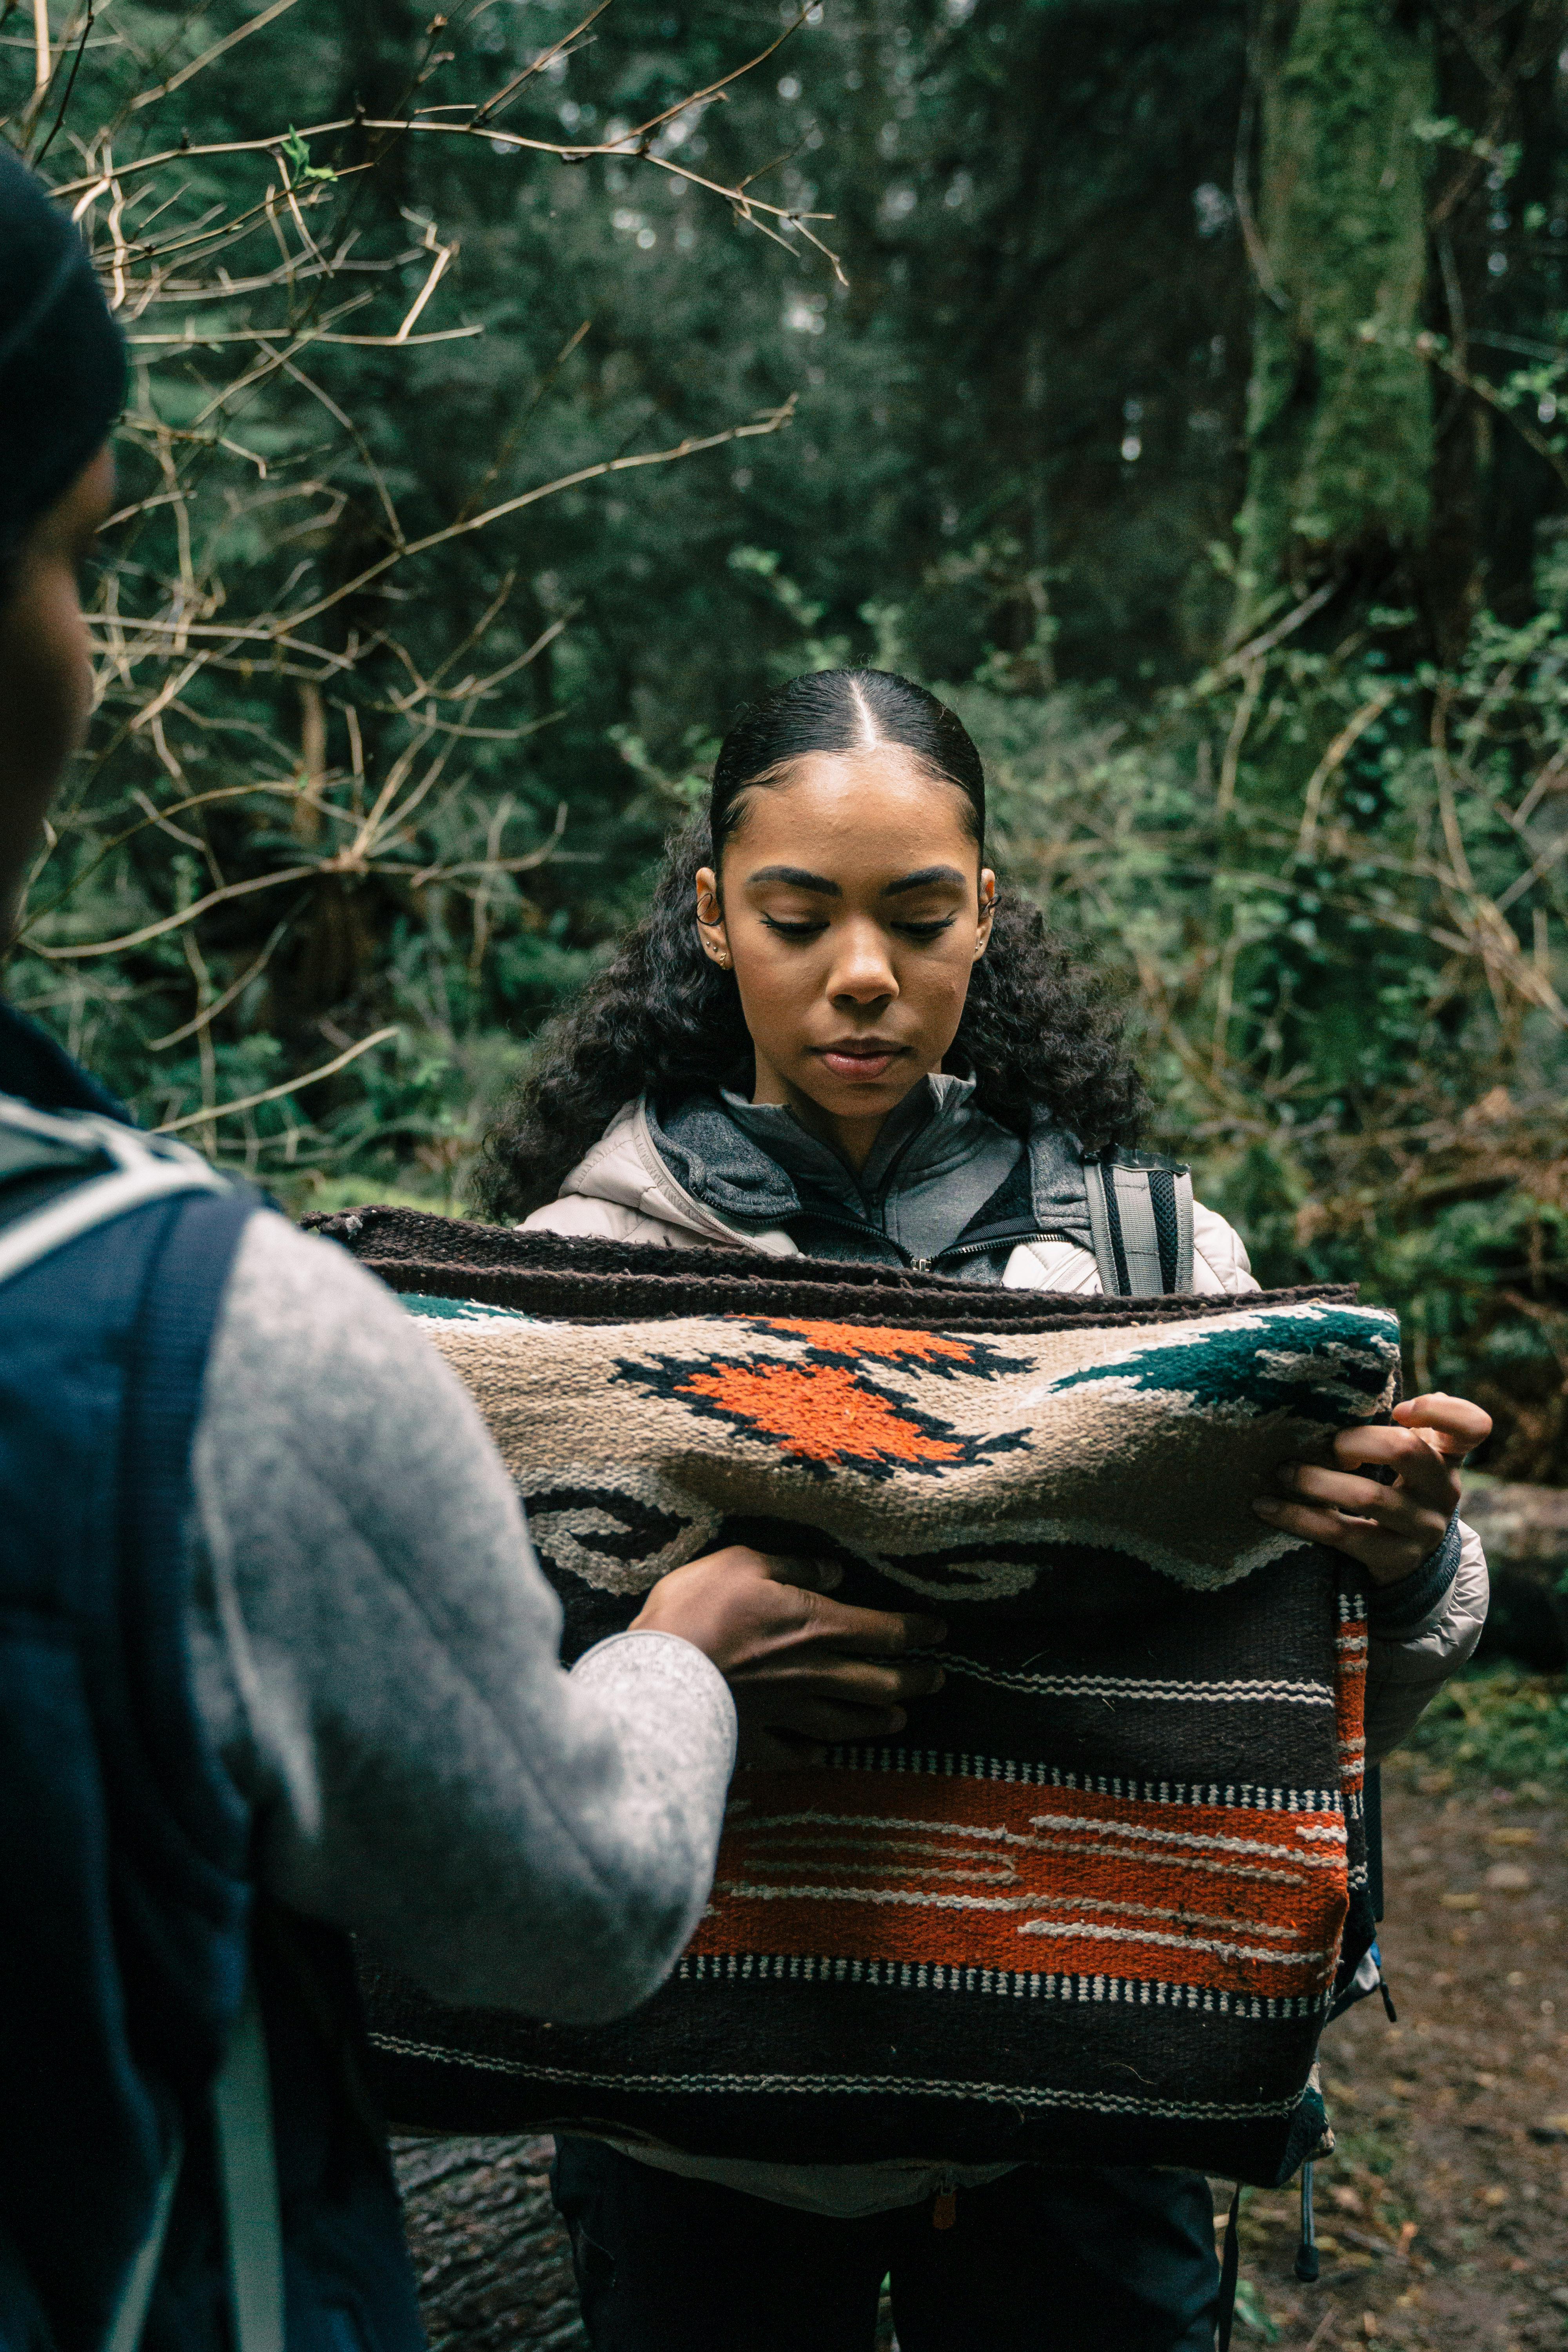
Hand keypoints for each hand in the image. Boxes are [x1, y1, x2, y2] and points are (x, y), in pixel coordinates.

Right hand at [631, 1545, 946, 1767]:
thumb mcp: (743, 1563)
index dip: (916, 1631)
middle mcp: (813, 1675)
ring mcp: (785, 1713)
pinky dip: (813, 1754)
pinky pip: (794, 1753)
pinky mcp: (755, 1741)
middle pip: (878, 1683)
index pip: (883, 1632)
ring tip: (899, 1720)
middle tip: (937, 1681)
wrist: (658, 1678)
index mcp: (816, 1627)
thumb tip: (834, 1573)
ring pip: (846, 1723)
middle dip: (913, 1681)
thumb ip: (793, 1568)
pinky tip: (821, 1755)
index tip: (940, 1632)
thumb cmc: (697, 1610)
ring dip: (877, 1720)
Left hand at [1251, 1392, 1491, 1586]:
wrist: (1406, 1557)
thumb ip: (1393, 1424)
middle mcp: (1444, 1490)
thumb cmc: (1397, 1485)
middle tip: (1327, 1445)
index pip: (1472, 1426)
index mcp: (1448, 1455)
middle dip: (1356, 1440)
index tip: (1400, 1408)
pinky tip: (1265, 1507)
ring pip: (1367, 1495)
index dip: (1441, 1411)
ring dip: (1315, 1480)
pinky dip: (1296, 1516)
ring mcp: (1422, 1527)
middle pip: (1405, 1450)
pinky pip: (1339, 1532)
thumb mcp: (1409, 1455)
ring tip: (1283, 1472)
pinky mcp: (1392, 1557)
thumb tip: (1342, 1387)